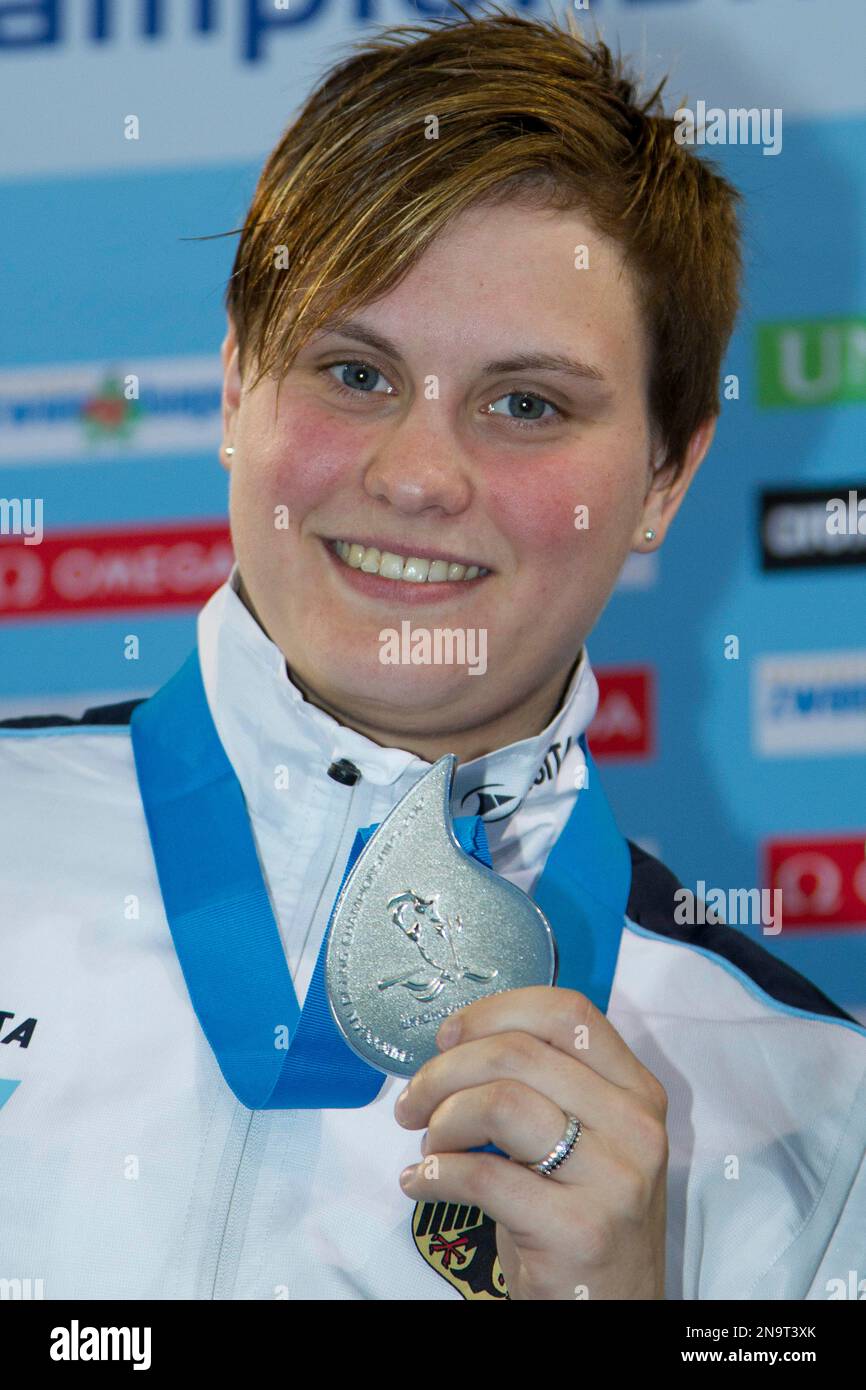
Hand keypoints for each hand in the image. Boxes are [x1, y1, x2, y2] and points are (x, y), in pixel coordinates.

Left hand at [394, 986, 667, 1299]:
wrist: (612, 1309)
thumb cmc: (581, 1215)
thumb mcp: (586, 1137)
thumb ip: (546, 1084)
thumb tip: (457, 1043)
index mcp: (637, 1090)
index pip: (567, 1013)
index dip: (495, 1011)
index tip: (448, 1036)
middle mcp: (635, 1126)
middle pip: (519, 1053)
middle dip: (445, 1070)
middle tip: (414, 1101)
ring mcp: (614, 1179)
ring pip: (501, 1102)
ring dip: (442, 1119)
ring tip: (430, 1146)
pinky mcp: (580, 1231)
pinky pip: (483, 1176)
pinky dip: (434, 1174)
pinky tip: (422, 1183)